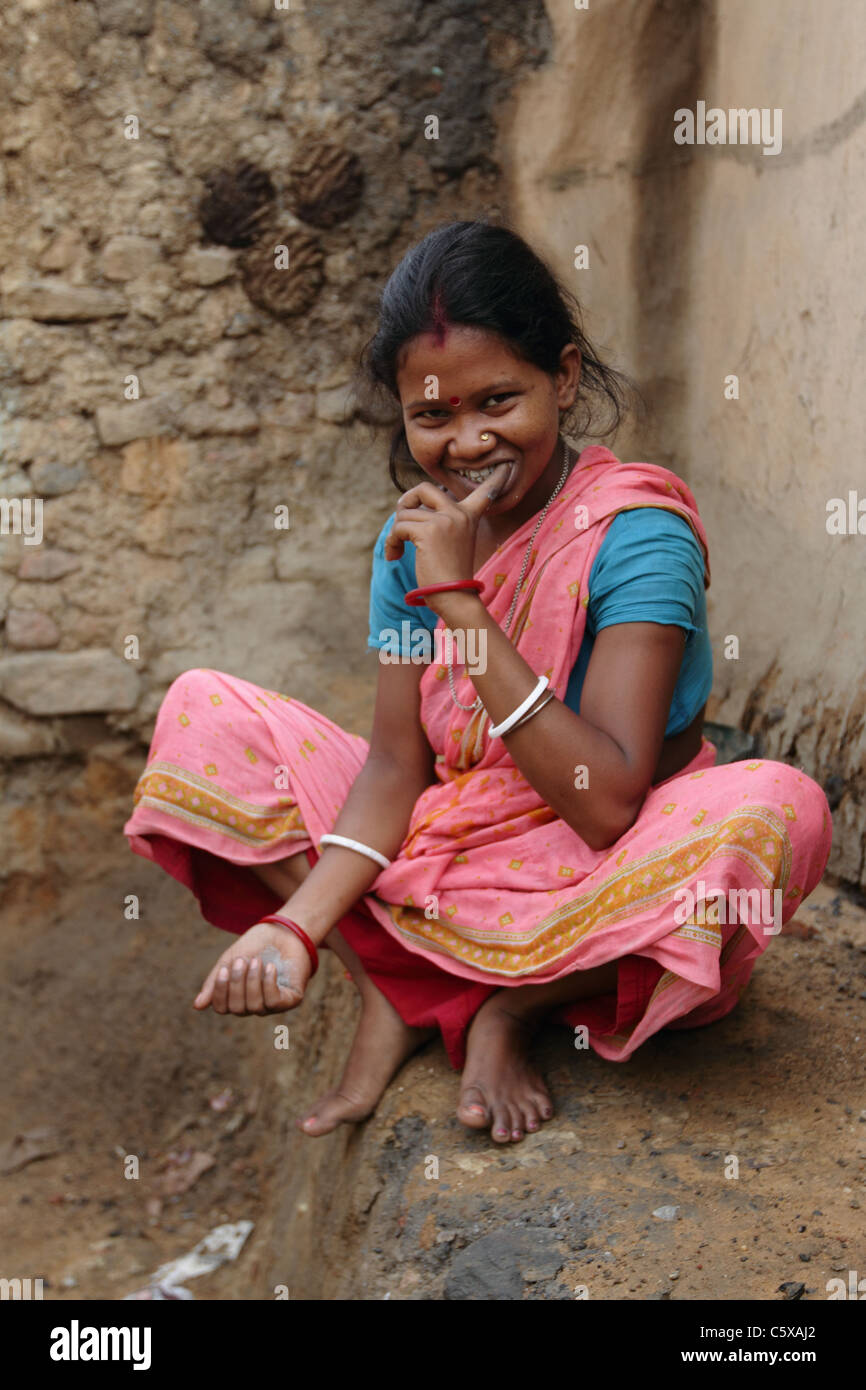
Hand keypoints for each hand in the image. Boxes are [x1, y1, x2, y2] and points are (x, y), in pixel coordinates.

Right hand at [192, 921, 311, 1015]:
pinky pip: (274, 1002)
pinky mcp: (291, 999)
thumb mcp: (230, 960)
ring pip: (255, 1006)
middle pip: (237, 1008)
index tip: (224, 969)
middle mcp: (253, 1005)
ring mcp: (272, 1004)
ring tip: (257, 961)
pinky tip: (270, 967)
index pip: (222, 1007)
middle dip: (237, 983)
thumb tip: (197, 1006)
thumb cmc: (256, 946)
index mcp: (237, 997)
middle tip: (242, 960)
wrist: (284, 930)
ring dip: (253, 981)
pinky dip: (269, 984)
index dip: (220, 992)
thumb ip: (214, 982)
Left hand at [383, 462, 514, 598]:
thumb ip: (439, 521)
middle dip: (405, 502)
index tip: (508, 466)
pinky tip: (395, 556)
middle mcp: (459, 513)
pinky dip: (392, 542)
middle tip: (401, 521)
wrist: (454, 597)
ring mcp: (445, 520)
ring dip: (396, 533)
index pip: (484, 492)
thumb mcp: (450, 542)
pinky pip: (398, 527)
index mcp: (469, 516)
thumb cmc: (449, 576)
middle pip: (423, 488)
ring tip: (398, 550)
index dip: (496, 479)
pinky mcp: (428, 531)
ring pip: (404, 514)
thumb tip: (408, 506)